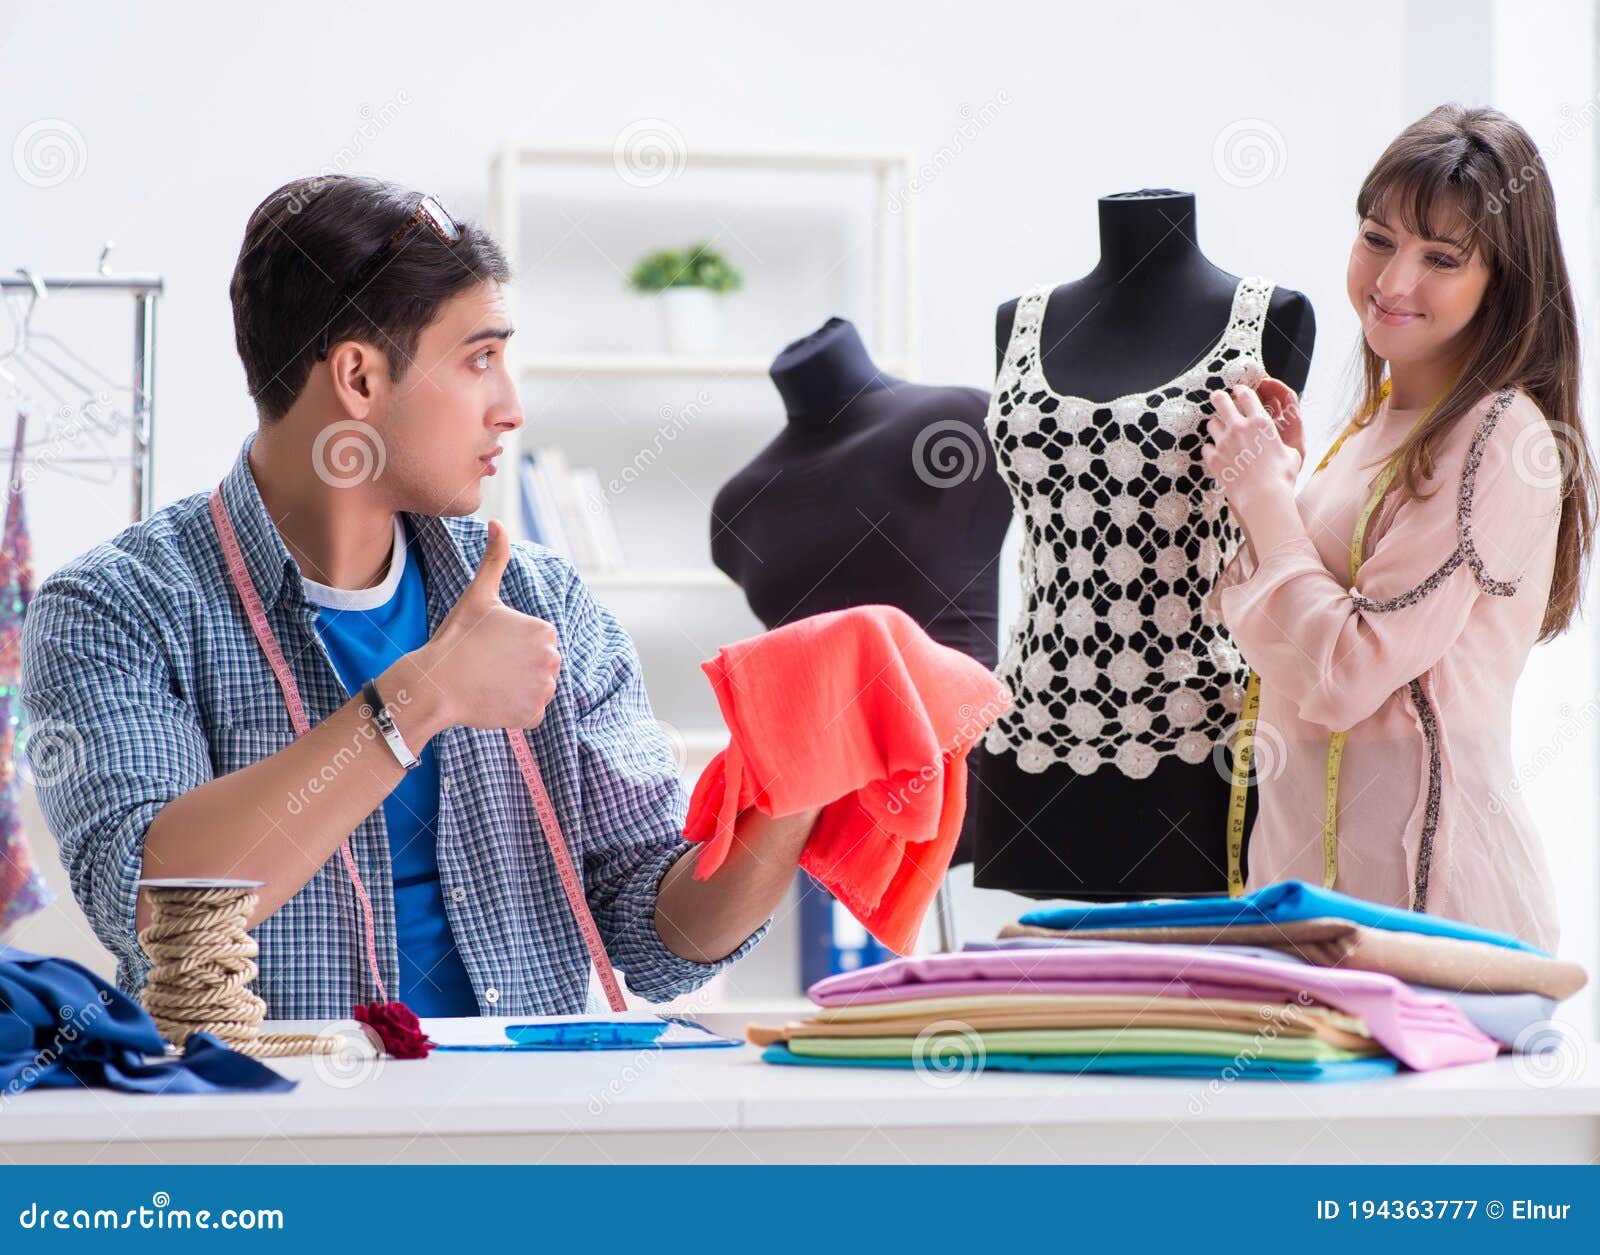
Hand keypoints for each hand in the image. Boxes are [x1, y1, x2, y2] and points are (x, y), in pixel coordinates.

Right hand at [407, 520, 561, 730]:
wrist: (435, 685)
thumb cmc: (456, 637)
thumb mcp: (478, 595)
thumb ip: (495, 558)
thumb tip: (497, 522)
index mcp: (545, 630)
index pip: (537, 640)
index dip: (512, 643)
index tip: (489, 645)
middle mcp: (553, 659)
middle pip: (540, 663)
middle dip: (517, 665)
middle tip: (486, 665)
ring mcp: (544, 690)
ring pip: (537, 687)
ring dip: (517, 687)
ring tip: (489, 682)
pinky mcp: (533, 716)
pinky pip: (530, 712)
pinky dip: (515, 710)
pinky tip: (493, 700)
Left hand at [1200, 384, 1302, 514]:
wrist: (1263, 498)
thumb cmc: (1282, 477)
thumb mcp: (1292, 452)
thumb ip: (1285, 438)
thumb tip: (1288, 434)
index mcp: (1260, 422)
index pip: (1245, 395)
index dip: (1240, 390)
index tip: (1237, 391)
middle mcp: (1239, 428)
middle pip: (1221, 401)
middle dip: (1219, 397)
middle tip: (1217, 397)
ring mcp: (1224, 442)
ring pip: (1211, 424)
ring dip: (1216, 425)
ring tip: (1220, 431)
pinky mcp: (1213, 458)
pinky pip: (1207, 447)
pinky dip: (1211, 449)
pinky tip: (1218, 455)